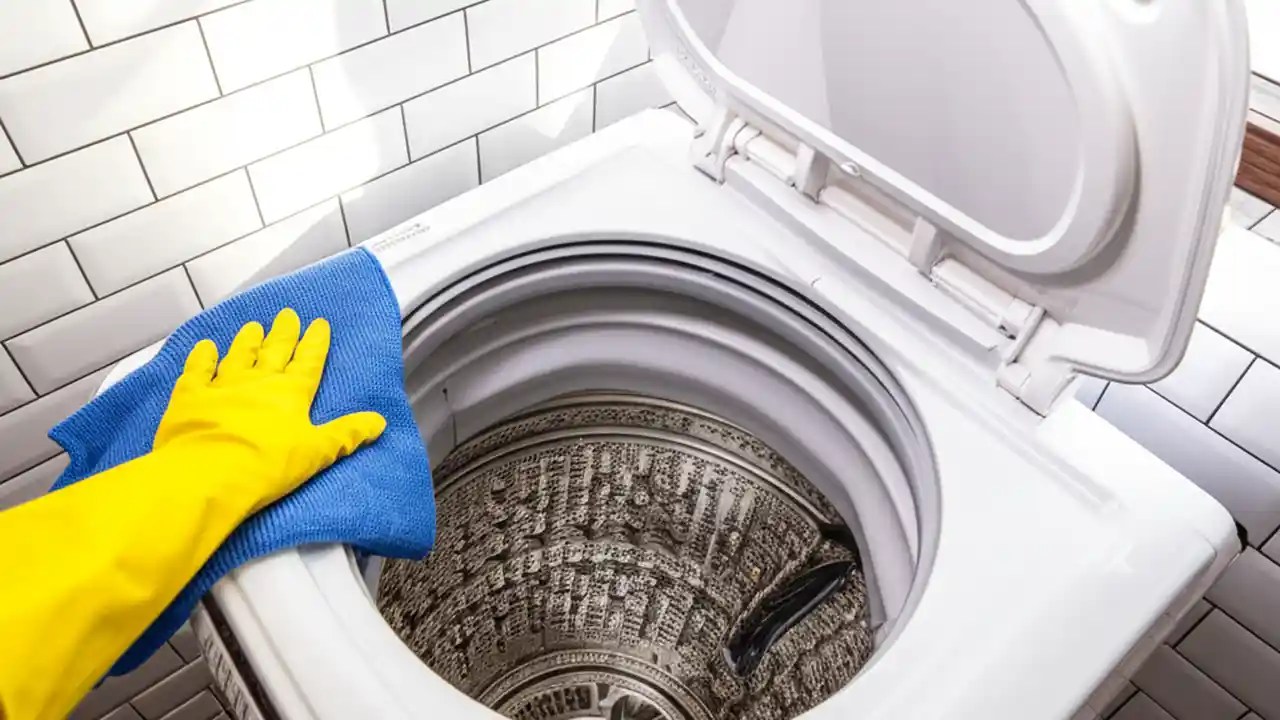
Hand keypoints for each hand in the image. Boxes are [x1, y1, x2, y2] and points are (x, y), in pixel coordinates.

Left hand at [154, 308, 385, 513]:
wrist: (208, 473)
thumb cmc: (267, 465)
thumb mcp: (317, 453)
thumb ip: (347, 434)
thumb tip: (379, 421)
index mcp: (291, 393)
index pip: (308, 362)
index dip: (315, 343)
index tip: (320, 324)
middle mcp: (258, 381)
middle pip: (275, 351)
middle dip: (284, 333)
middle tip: (288, 314)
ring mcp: (222, 386)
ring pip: (239, 355)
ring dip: (248, 341)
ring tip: (253, 326)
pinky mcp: (190, 397)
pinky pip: (197, 370)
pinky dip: (202, 357)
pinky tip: (205, 346)